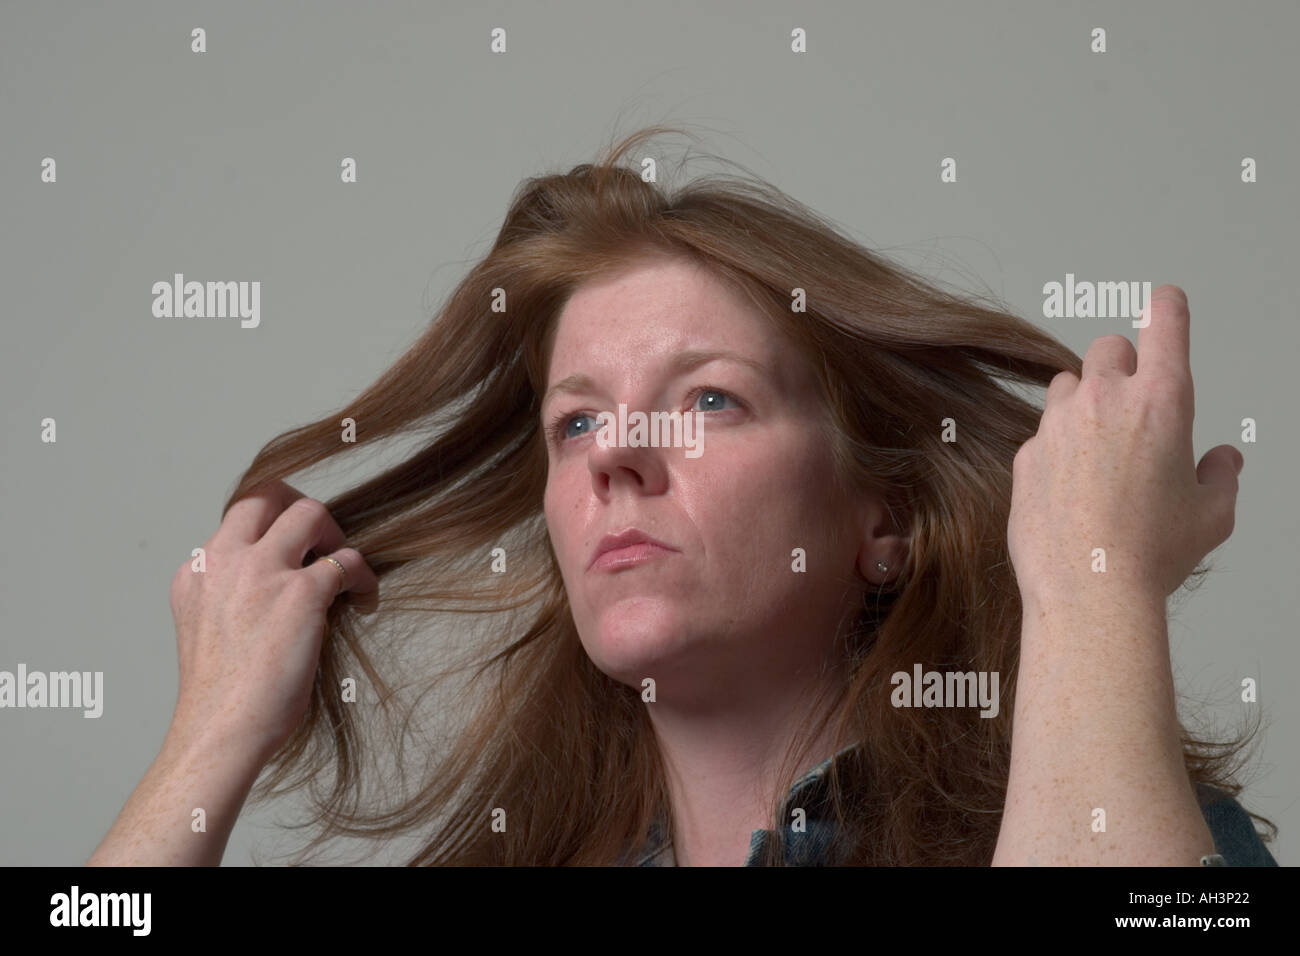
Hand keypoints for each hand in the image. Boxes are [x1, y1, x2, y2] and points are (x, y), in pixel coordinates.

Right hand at [167, 480, 378, 762]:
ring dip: (335, 534)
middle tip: (322, 539)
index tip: (292, 546)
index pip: (236, 519)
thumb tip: (286, 586)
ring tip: (345, 568)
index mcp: (197, 574)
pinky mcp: (300, 592)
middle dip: (300, 505)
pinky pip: (347, 561)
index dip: (270, 525)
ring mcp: (261, 571)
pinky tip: (363, 599)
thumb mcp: (210, 631)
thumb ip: (234, 597)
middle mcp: (224, 562)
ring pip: (310, 511)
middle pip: (266, 494)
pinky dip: (362, 576)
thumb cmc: (222, 698)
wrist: (219, 730)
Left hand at [1007, 285, 1242, 603]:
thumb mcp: (1212, 514)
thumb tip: (1222, 460)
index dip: (1167, 309)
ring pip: (1067, 385)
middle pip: (1109, 347)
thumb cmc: (1153, 554)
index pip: (1164, 323)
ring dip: (1084, 401)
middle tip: (1135, 403)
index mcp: (1161, 401)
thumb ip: (1219, 475)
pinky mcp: (1025, 455)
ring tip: (1100, 448)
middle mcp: (1104, 401)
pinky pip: (1042, 433)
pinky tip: (1070, 486)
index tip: (1165, 305)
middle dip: (1125, 365)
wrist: (1089, 589)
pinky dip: (1057, 446)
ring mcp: (1057, 425)